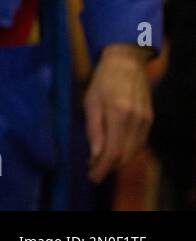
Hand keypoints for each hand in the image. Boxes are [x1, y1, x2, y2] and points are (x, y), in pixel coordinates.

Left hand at [84, 42, 153, 182]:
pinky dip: (127, 150)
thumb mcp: (90, 102)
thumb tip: (95, 156)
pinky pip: (139, 143)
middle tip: (93, 170)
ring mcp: (146, 121)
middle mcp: (136, 120)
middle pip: (125, 155)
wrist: (126, 63)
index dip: (102, 168)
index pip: (113, 152)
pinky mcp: (150, 120)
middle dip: (109, 167)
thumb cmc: (102, 80)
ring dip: (118, 160)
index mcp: (119, 114)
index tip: (92, 177)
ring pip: (133, 151)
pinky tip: (114, 150)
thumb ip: (94, 130)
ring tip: (100, 162)